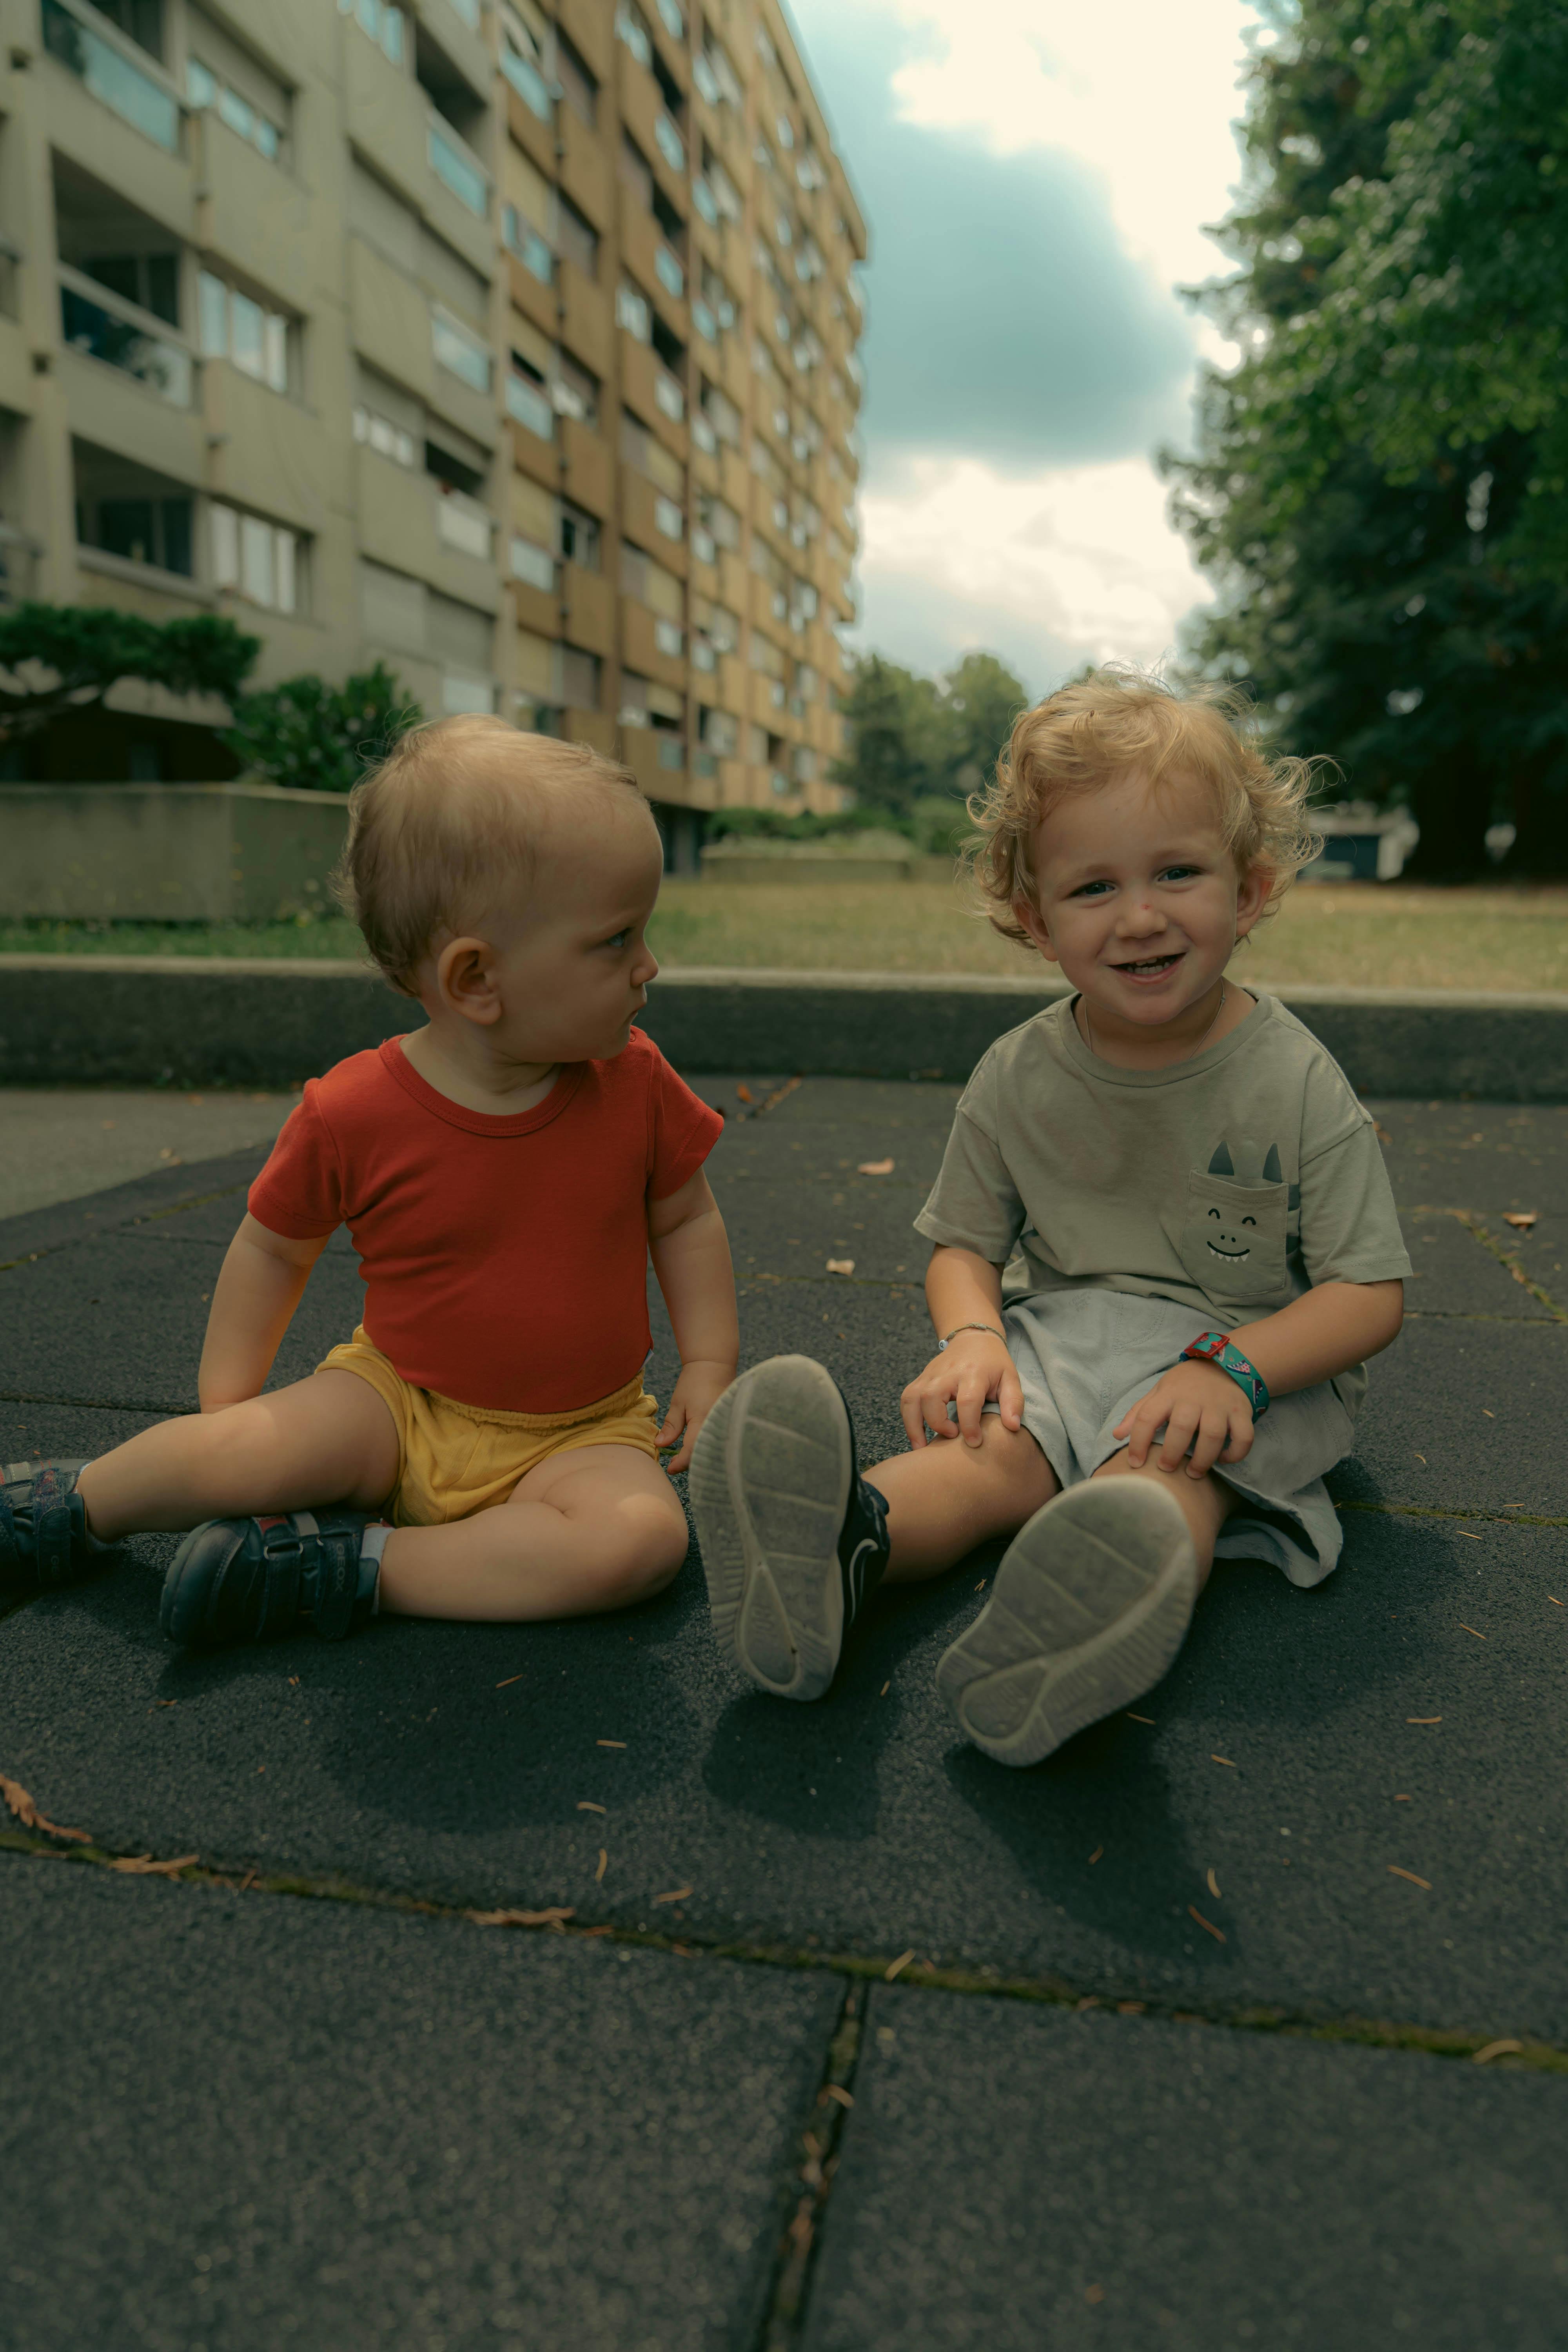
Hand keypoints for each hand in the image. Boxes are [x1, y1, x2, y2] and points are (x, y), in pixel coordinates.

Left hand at [656, 1359, 735, 1474]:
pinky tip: (698, 1448)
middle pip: (705, 1455)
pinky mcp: (730, 1423)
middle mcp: (718, 1425)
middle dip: (690, 1463)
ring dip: (700, 1456)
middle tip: (675, 1464)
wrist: (715, 1365)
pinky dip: (708, 1448)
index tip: (669, 1468)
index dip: (680, 1463)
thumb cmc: (695, 1382)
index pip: (691, 1451)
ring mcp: (726, 1424)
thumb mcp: (678, 1403)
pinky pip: (719, 1442)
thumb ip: (671, 1426)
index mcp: (703, 1420)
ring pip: (713, 1450)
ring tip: (684, 1457)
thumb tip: (659, 1445)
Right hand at [901, 1332, 1022, 1449]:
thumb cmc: (993, 1364)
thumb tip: (1012, 1426)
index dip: (969, 1425)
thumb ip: (1013, 1402)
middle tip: (952, 1437)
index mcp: (973, 1373)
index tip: (974, 1442)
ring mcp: (930, 1375)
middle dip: (939, 1423)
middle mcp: (947, 1373)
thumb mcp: (1010, 1379)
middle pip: (932, 1398)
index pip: (967, 1401)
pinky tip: (917, 1437)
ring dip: (914, 1425)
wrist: (973, 1339)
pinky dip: (908, 1419)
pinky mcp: (920, 1379)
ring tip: (923, 1448)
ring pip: (912, 1399)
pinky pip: (906, 1399)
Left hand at [1113, 1360, 1253, 1478]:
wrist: (1223, 1363)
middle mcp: (1194, 1398)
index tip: (1134, 1463)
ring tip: (1194, 1473)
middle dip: (1172, 1454)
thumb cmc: (1185, 1384)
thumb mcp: (1158, 1392)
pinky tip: (1224, 1460)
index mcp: (1169, 1394)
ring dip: (1203, 1459)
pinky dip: (1236, 1452)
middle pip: (1181, 1428)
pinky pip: (1243, 1436)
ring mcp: (1220, 1405)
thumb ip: (1138, 1413)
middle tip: (1167, 1469)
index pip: (1147, 1417)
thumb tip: (1116, 1435)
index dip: (1138, 1442)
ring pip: (1213, 1435)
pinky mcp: (1241, 1411)